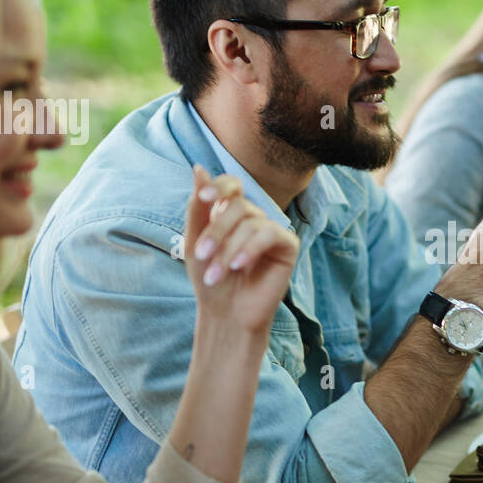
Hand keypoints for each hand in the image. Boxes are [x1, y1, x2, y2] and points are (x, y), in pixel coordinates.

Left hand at [186, 164, 297, 337]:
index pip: (231, 185)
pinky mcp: (287, 245)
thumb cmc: (210, 280)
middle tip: (200, 256)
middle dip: (216, 231)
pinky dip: (250, 249)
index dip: (219, 186)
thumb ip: (198, 207)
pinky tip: (239, 267)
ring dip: (227, 250)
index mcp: (230, 213)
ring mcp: (271, 230)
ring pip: (250, 224)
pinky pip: (270, 234)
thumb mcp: (196, 241)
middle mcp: (253, 218)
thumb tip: (199, 168)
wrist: (226, 315)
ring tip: (215, 275)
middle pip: (238, 205)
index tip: (204, 198)